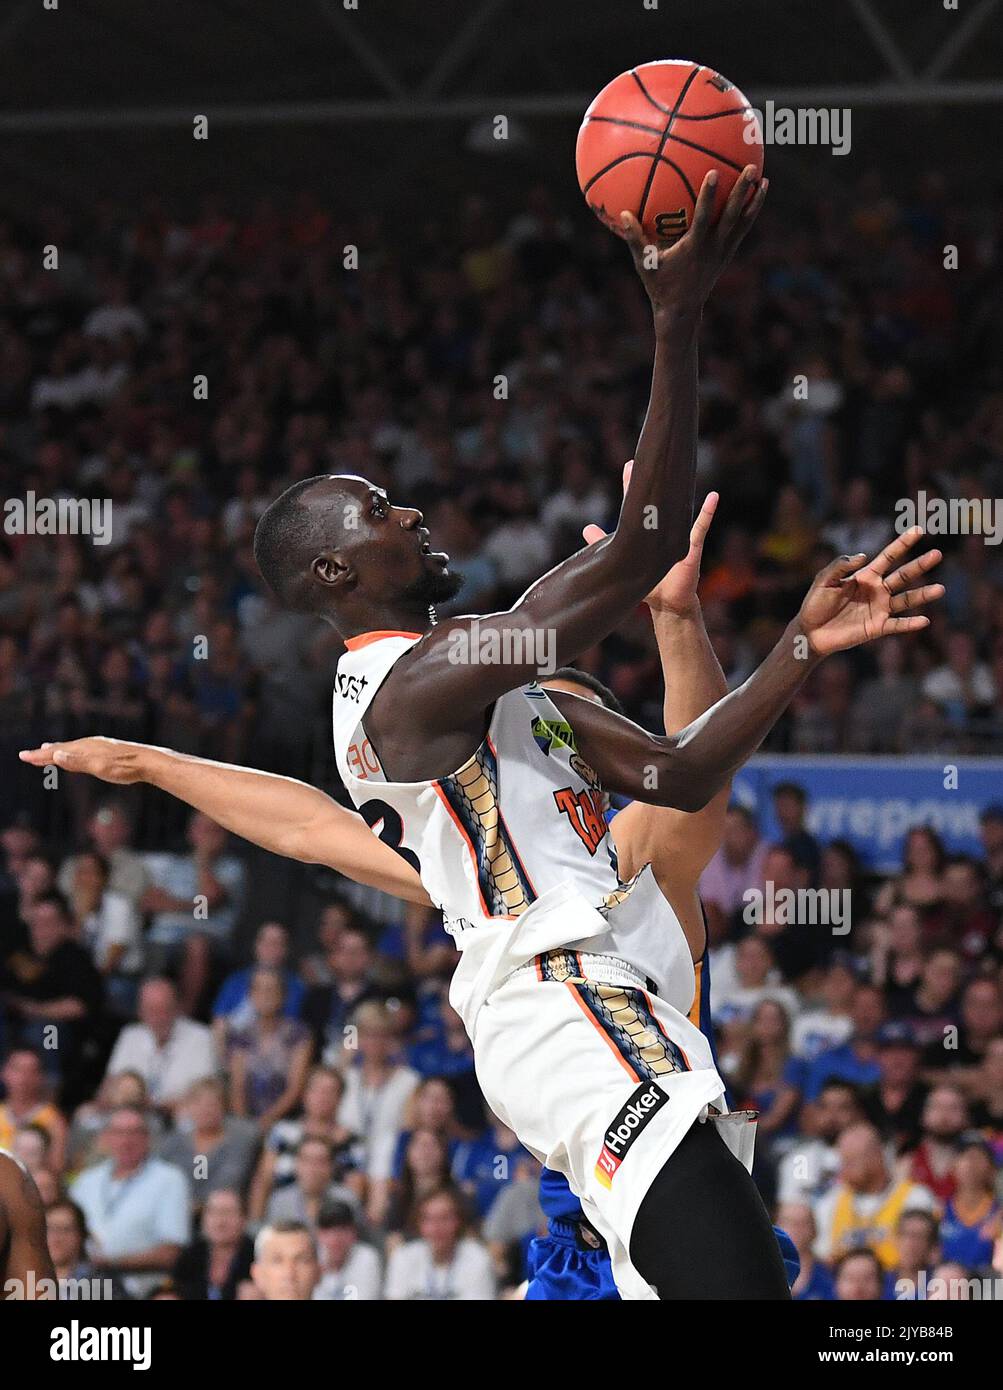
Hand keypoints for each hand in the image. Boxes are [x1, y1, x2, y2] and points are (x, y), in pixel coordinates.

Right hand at [18, 736, 146, 782]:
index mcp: (85, 748)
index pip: (57, 752)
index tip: (23, 756)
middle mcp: (90, 744)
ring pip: (73, 747)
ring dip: (58, 749)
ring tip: (48, 749)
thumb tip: (56, 752)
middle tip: (28, 754)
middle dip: (45, 752)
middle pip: (62, 748)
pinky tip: (78, 753)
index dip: (40, 756)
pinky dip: (74, 751)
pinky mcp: (108, 751)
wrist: (150, 762)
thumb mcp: (100, 766)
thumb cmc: (125, 767)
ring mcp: (100, 746)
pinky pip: (84, 749)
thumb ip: (78, 761)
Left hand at [583, 461, 717, 614]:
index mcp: (646, 532)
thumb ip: (604, 546)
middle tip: (644, 461)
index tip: (629, 466)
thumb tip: (585, 528)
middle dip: (651, 482)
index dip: (632, 486)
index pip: (637, 504)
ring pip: (676, 509)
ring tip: (678, 471)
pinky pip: (700, 527)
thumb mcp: (624, 562)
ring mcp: (677, 535)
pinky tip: (713, 497)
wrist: (667, 603)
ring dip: (676, 491)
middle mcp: (662, 529)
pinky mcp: (690, 546)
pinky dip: (707, 512)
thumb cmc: (649, 583)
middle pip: (656, 500)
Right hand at [622, 166, 767, 319]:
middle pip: (732, 215)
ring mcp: (724, 251)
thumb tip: (623, 213)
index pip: (703, 217)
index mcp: (695, 247)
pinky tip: (756, 196)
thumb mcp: (645, 264)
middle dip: (741, 191)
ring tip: (763, 179)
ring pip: (743, 222)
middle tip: (751, 167)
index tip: (713, 172)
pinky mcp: (728, 253)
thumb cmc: (660, 285)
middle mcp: (714, 247)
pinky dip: (751, 212)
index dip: (708, 195)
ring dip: (754, 200)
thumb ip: (635, 238)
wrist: (682, 311)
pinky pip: (742, 228)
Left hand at [795, 528, 943, 657]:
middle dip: (920, 565)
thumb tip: (863, 556)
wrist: (810, 631)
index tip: (919, 530)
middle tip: (937, 554)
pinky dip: (910, 624)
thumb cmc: (816, 603)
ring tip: (940, 589)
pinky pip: (897, 624)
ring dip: (923, 594)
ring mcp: (879, 608)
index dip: (903, 543)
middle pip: (903, 575)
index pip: (889, 556)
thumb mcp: (824, 580)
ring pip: (906, 600)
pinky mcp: (877, 627)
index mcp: (866, 576)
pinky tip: (924, 620)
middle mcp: (877, 590)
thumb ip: (841, 566)